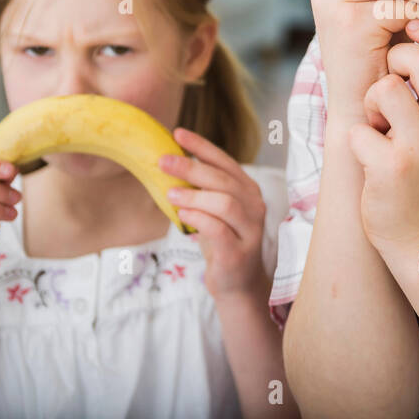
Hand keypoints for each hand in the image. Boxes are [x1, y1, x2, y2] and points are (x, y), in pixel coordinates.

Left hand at [161, 127, 268, 301]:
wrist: (237, 285)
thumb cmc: (222, 242)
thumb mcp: (212, 211)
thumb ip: (200, 190)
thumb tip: (168, 164)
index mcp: (247, 190)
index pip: (225, 161)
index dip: (202, 146)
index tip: (178, 134)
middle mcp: (254, 206)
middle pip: (223, 180)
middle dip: (191, 168)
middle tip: (163, 161)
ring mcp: (250, 230)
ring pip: (225, 203)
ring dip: (194, 195)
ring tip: (170, 194)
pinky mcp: (239, 252)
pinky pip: (218, 229)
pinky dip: (198, 219)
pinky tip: (182, 215)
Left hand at [347, 18, 418, 250]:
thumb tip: (415, 28)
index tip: (411, 34)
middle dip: (393, 61)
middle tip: (387, 85)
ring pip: (386, 88)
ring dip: (371, 100)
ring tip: (376, 123)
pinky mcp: (392, 169)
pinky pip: (359, 129)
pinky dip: (356, 139)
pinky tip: (368, 157)